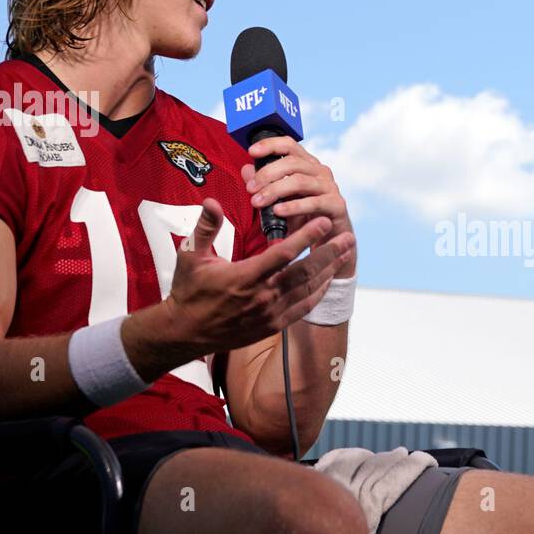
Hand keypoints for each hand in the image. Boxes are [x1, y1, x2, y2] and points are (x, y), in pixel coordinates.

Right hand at [164, 199, 354, 353]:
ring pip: (308, 289)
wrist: (185, 333)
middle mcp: (262, 297)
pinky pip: (303, 308)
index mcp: (244, 277)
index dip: (306, 236)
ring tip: (345, 253)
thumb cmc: (189, 291)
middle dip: (329, 252)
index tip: (323, 221)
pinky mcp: (273, 326)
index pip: (283, 254)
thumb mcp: (191, 256)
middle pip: (305, 272)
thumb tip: (212, 201)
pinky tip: (329, 278)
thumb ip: (205, 228)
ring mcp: (270, 314)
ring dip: (329, 270)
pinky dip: (319, 292)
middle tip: (348, 236)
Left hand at [242, 136, 355, 277]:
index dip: (270, 145)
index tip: (251, 151)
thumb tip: (246, 170)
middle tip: (250, 189)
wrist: (329, 239)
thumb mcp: (280, 200)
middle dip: (267, 174)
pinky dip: (293, 207)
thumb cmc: (304, 218)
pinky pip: (313, 202)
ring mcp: (330, 187)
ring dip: (275, 191)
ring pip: (300, 181)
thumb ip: (264, 185)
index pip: (289, 145)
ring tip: (258, 202)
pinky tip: (278, 212)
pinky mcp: (336, 205)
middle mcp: (320, 172)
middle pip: (292, 163)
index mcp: (307, 165)